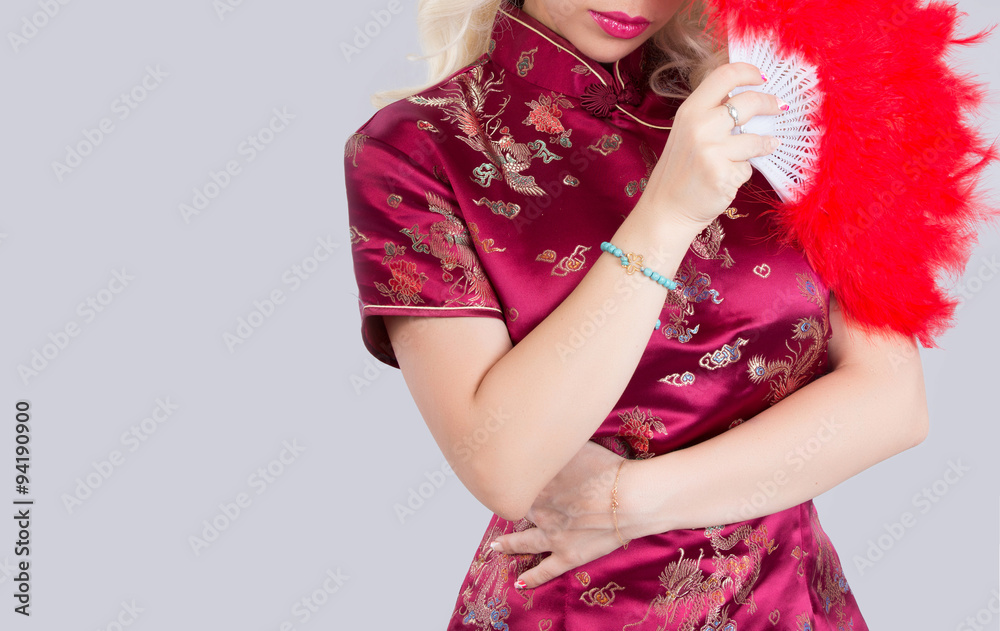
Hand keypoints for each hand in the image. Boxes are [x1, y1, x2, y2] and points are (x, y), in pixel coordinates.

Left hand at [489, 441, 633, 588]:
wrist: (630, 498)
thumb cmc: (608, 469)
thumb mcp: (576, 446)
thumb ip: (555, 446)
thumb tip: (540, 439)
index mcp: (538, 485)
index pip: (516, 484)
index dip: (513, 482)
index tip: (506, 479)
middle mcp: (539, 511)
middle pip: (520, 509)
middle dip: (514, 508)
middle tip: (504, 507)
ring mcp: (552, 536)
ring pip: (523, 541)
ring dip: (508, 544)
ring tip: (495, 546)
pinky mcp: (569, 555)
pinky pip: (545, 570)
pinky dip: (531, 578)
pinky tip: (519, 584)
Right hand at [637, 62, 786, 229]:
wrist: (666, 209)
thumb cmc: (680, 172)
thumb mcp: (687, 133)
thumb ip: (711, 114)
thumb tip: (748, 99)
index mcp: (690, 111)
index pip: (724, 75)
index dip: (749, 71)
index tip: (762, 76)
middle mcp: (699, 126)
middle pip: (748, 101)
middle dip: (770, 103)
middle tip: (779, 107)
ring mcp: (711, 150)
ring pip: (755, 139)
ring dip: (762, 145)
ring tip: (762, 148)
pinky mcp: (722, 173)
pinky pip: (748, 167)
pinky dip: (744, 172)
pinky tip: (729, 178)